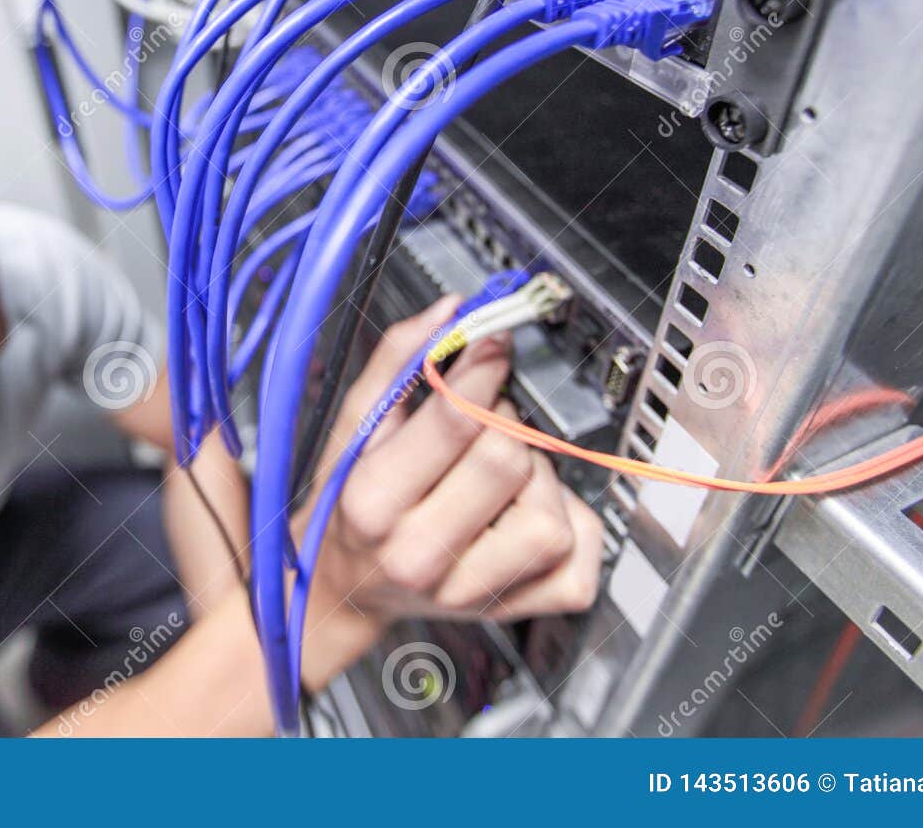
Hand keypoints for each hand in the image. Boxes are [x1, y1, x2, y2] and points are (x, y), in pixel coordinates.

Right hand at [296, 295, 603, 674]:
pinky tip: (527, 510)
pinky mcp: (513, 610)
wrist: (344, 585)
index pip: (457, 421)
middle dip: (502, 421)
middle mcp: (421, 556)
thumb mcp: (354, 425)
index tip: (492, 341)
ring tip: (499, 472)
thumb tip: (451, 312)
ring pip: (550, 512)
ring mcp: (470, 592)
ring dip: (535, 476)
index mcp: (374, 505)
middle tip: (482, 419)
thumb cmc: (348, 502)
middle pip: (509, 459)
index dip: (485, 366)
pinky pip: (578, 556)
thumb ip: (398, 361)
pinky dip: (568, 522)